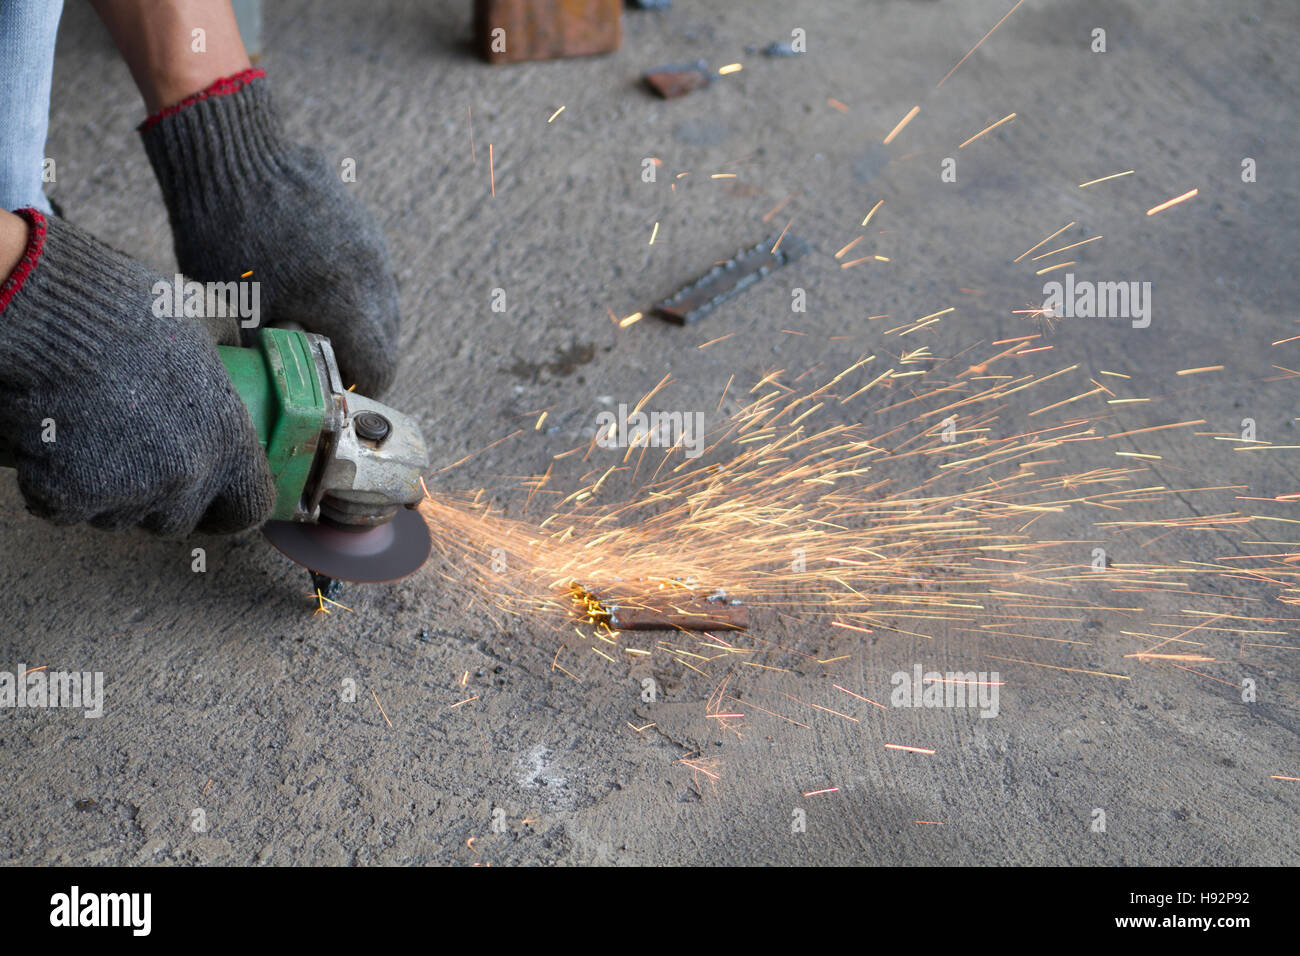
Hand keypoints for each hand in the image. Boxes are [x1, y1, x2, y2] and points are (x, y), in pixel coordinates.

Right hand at [0, 211, 275, 534]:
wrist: (54, 319)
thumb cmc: (131, 310)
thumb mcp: (203, 316)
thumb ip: (228, 343)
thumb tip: (239, 349)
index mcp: (229, 443)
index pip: (250, 508)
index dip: (233, 509)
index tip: (218, 506)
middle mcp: (186, 477)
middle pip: (178, 521)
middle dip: (161, 502)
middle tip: (140, 464)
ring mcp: (128, 493)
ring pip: (120, 518)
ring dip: (109, 496)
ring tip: (93, 444)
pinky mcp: (71, 498)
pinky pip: (65, 508)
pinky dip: (55, 488)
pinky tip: (52, 447)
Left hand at [141, 71, 401, 395]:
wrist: (231, 153)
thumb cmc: (226, 237)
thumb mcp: (242, 312)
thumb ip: (276, 357)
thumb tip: (287, 391)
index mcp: (350, 302)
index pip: (380, 366)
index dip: (360, 388)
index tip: (335, 394)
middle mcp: (374, 275)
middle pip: (386, 337)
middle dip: (360, 357)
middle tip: (322, 364)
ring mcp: (373, 246)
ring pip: (381, 304)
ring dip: (357, 322)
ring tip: (315, 323)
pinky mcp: (363, 224)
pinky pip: (369, 272)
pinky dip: (351, 290)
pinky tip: (310, 282)